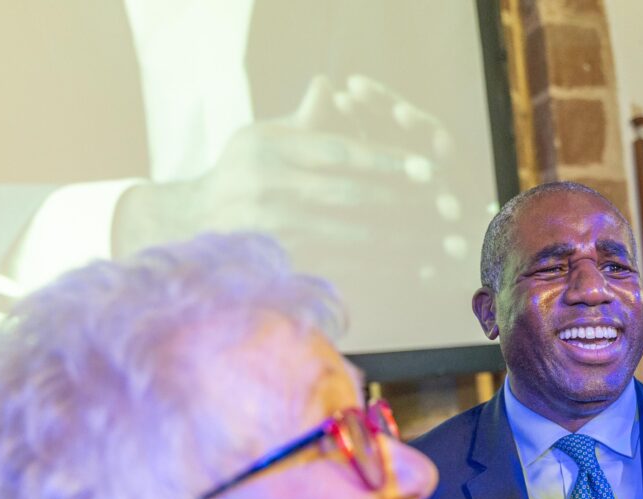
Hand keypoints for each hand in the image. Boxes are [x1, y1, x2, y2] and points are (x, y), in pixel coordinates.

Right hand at [113, 74, 463, 262]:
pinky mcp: (285, 264)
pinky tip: (417, 266)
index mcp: (270, 151)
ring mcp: (276, 232)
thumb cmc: (240, 172)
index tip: (428, 168)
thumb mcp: (261, 136)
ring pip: (354, 236)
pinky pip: (345, 266)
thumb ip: (305, 119)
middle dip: (405, 203)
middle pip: (352, 197)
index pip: (339, 154)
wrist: (194, 225)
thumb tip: (331, 86)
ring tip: (445, 242)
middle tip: (449, 206)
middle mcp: (271, 191)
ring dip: (406, 240)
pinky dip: (384, 267)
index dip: (387, 161)